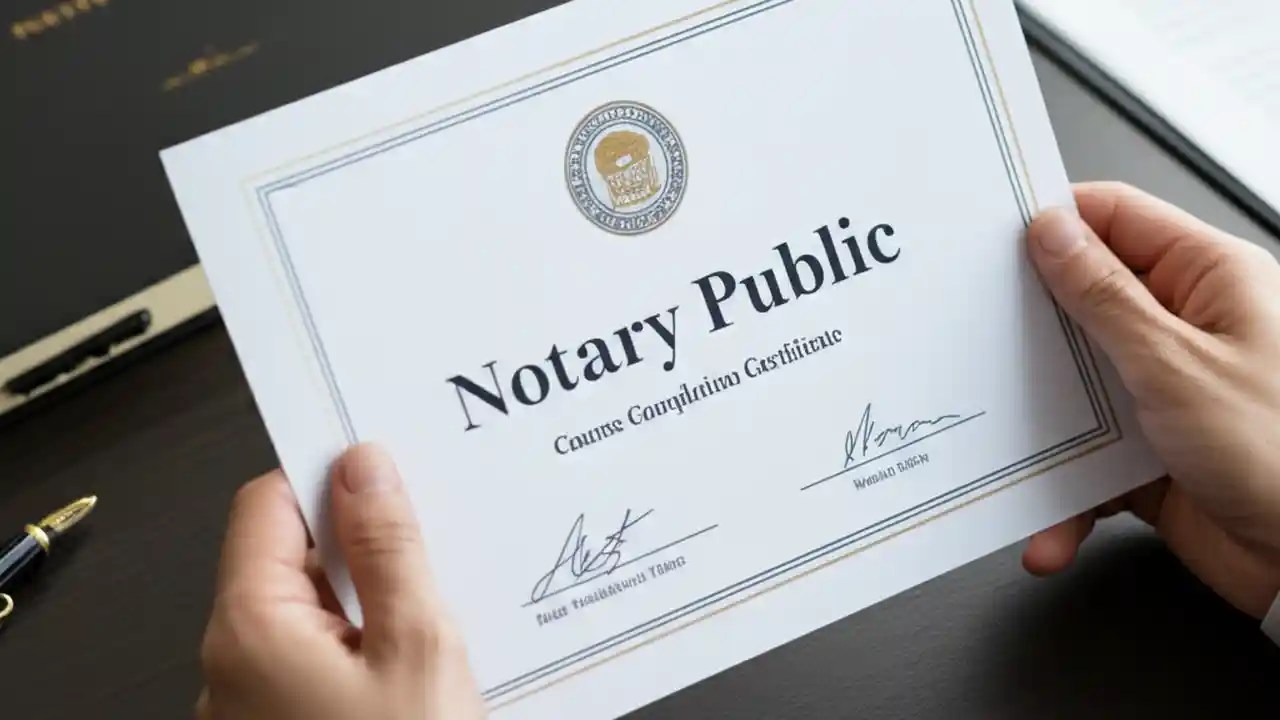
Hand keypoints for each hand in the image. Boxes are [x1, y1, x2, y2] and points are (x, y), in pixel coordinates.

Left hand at [196, 444, 486, 719]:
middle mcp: (228, 669)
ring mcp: (248, 706)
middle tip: (428, 551)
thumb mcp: (416, 647)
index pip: (266, 504)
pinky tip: (410, 667)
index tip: (384, 467)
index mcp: (250, 632)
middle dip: (357, 544)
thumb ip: (386, 550)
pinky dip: (357, 649)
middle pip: (285, 561)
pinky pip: (310, 662)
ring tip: (429, 625)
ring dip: (363, 603)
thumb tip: (363, 471)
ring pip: (304, 615)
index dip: (325, 475)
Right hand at [1021, 182, 1279, 618]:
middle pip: (1083, 302)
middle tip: (979, 341)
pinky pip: (1084, 457)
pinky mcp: (1148, 454)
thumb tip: (1053, 233)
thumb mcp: (1175, 365)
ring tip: (1007, 449)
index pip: (1117, 219)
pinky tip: (1052, 523)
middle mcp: (1186, 328)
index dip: (1055, 223)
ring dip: (1039, 428)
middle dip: (1030, 332)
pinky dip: (1062, 492)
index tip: (991, 243)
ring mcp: (1164, 391)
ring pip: (1075, 386)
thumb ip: (1103, 297)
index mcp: (1210, 280)